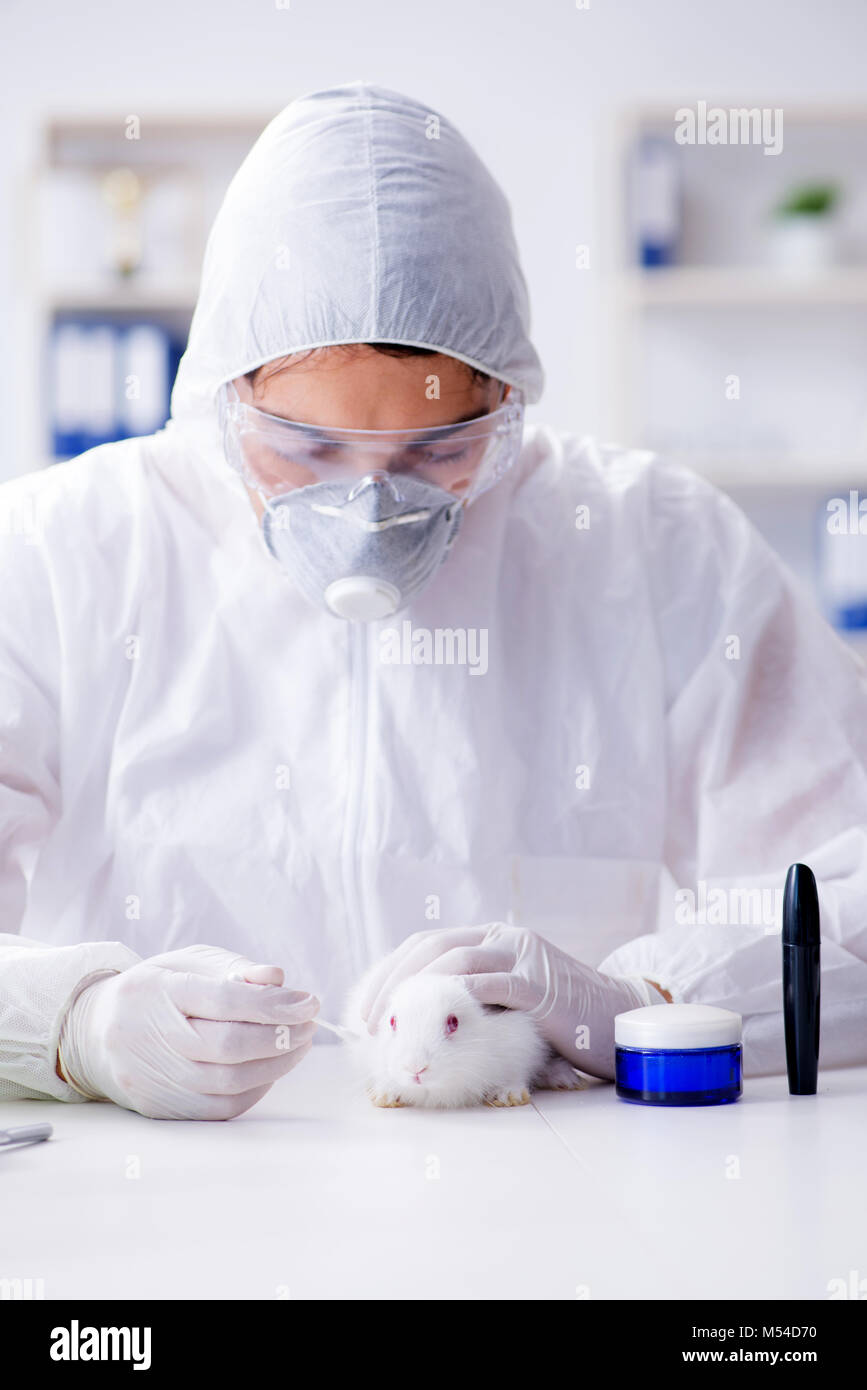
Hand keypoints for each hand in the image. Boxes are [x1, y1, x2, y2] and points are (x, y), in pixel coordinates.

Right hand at [57, 944, 319, 1119]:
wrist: (98, 1031)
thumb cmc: (158, 989)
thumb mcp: (190, 963)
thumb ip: (236, 970)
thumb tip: (280, 980)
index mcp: (157, 990)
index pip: (223, 1000)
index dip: (272, 1004)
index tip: (310, 1002)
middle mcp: (148, 1036)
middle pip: (228, 1047)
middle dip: (280, 1037)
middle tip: (310, 1026)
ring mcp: (151, 1078)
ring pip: (228, 1083)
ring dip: (276, 1066)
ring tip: (297, 1045)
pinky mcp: (160, 1108)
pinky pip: (220, 1108)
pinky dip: (255, 1089)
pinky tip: (270, 1069)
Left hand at [360, 924, 663, 1078]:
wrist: (618, 1021)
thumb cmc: (559, 1022)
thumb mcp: (507, 1004)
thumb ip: (472, 1001)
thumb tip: (413, 1027)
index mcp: (490, 939)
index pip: (426, 944)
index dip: (389, 971)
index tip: (362, 1006)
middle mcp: (502, 938)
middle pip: (431, 947)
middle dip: (392, 980)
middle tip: (368, 1018)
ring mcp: (522, 956)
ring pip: (454, 959)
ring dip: (414, 991)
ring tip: (392, 1022)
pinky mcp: (539, 984)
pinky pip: (489, 984)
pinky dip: (457, 996)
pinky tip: (433, 1016)